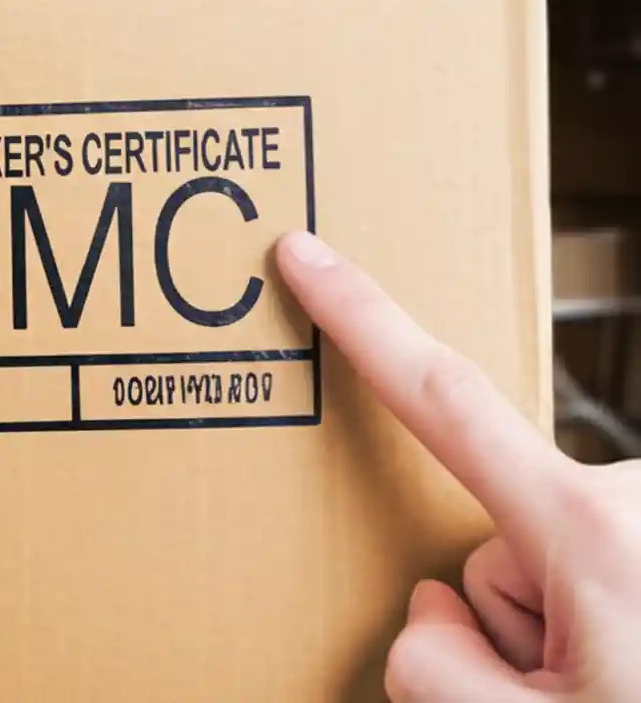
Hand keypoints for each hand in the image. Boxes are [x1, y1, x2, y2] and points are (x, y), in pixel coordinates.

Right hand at [277, 232, 640, 701]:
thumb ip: (432, 667)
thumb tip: (429, 610)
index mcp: (585, 528)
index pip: (441, 399)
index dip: (361, 320)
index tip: (309, 258)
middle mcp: (627, 497)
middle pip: (486, 542)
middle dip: (504, 618)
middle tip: (563, 690)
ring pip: (538, 563)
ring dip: (555, 630)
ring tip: (609, 686)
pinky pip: (584, 565)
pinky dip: (593, 620)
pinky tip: (630, 663)